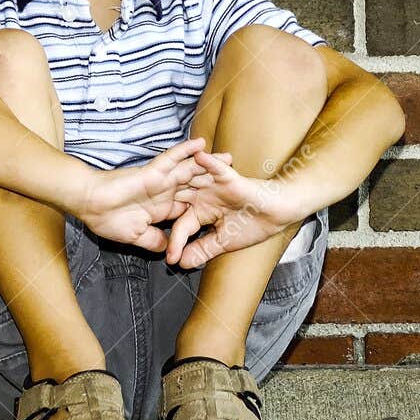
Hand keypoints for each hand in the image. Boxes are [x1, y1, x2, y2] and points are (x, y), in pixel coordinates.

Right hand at [74, 138, 232, 252]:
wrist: (89, 205)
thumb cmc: (107, 220)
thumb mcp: (137, 236)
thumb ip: (155, 241)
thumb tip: (169, 250)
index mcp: (162, 207)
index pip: (190, 205)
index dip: (208, 204)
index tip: (227, 205)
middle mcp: (164, 192)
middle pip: (196, 185)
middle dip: (216, 182)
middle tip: (237, 178)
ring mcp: (159, 181)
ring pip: (189, 170)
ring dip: (209, 163)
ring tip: (230, 158)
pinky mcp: (151, 172)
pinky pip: (172, 159)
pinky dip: (186, 151)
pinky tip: (201, 144)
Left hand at [164, 150, 302, 268]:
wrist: (277, 215)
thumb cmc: (252, 226)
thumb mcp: (223, 242)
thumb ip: (202, 250)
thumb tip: (181, 263)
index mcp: (200, 211)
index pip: (182, 226)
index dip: (176, 243)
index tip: (171, 260)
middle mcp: (203, 196)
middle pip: (178, 197)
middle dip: (161, 202)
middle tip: (142, 208)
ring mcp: (214, 185)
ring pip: (191, 179)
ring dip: (177, 177)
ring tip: (159, 176)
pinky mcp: (228, 176)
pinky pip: (216, 167)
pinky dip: (208, 162)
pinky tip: (197, 156)